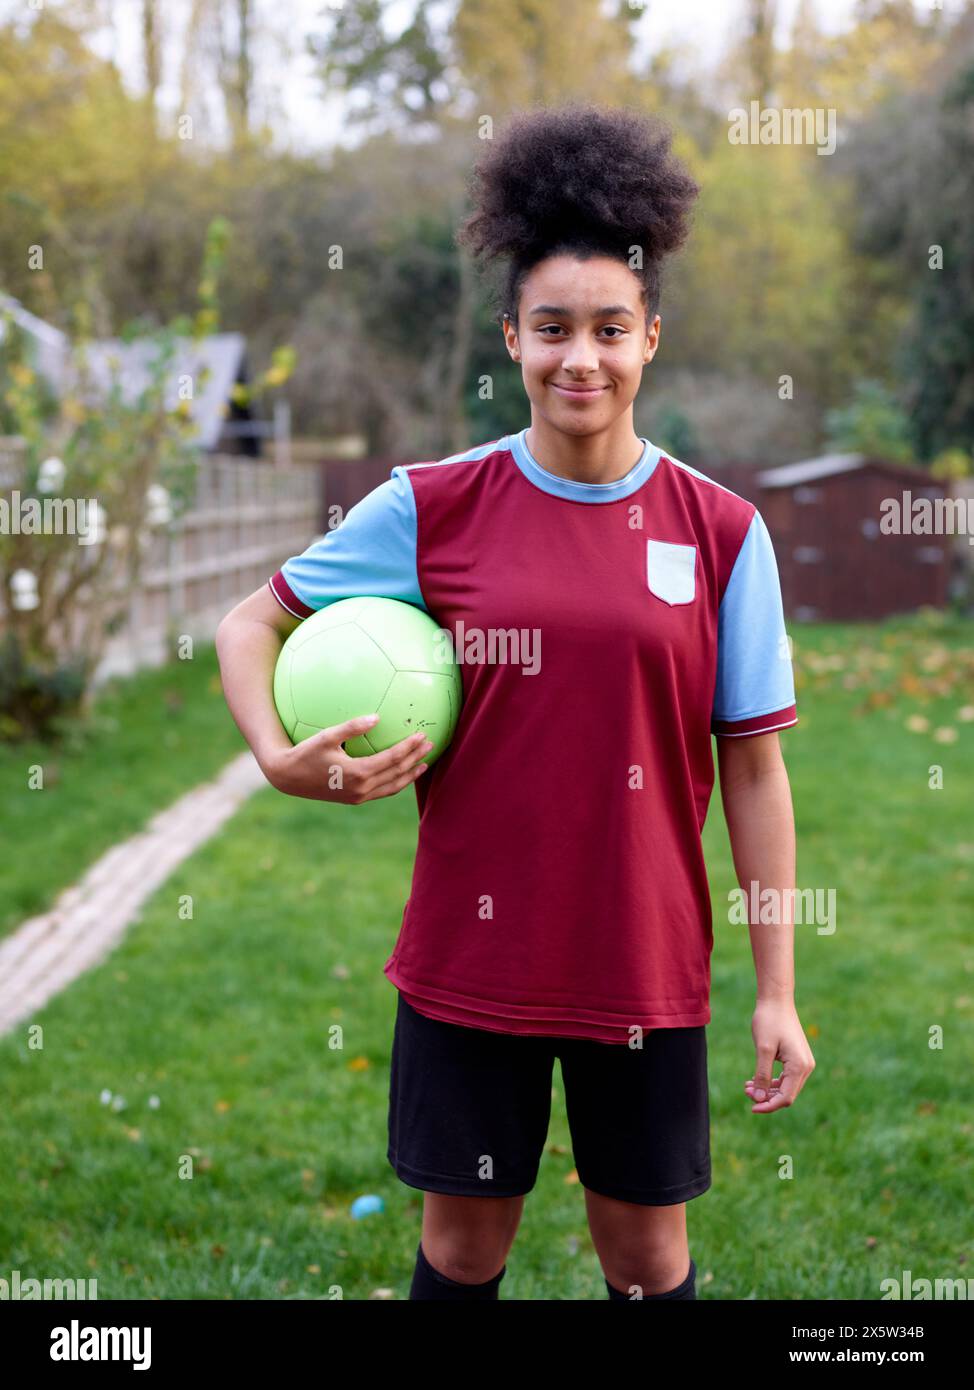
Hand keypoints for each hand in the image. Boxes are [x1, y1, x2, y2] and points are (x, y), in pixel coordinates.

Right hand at [261, 714, 432, 802]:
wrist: (287, 778)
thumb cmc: (304, 752)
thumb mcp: (326, 736)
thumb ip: (352, 727)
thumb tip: (377, 717)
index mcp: (358, 773)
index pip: (393, 759)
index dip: (409, 747)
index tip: (422, 735)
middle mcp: (362, 788)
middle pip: (398, 773)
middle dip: (416, 759)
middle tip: (430, 745)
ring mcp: (359, 796)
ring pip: (393, 787)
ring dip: (410, 775)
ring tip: (424, 764)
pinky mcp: (355, 799)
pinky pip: (383, 792)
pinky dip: (396, 783)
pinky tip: (402, 773)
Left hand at [745, 998, 815, 1112]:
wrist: (776, 1000)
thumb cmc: (769, 1021)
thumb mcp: (763, 1049)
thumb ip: (762, 1075)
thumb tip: (758, 1099)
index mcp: (800, 1066)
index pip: (786, 1097)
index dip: (769, 1106)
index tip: (751, 1107)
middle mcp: (806, 1067)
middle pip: (787, 1094)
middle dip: (766, 1097)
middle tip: (745, 1090)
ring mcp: (803, 1063)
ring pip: (786, 1087)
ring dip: (767, 1089)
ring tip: (747, 1085)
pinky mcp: (797, 1058)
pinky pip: (785, 1077)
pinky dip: (771, 1081)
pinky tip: (755, 1078)